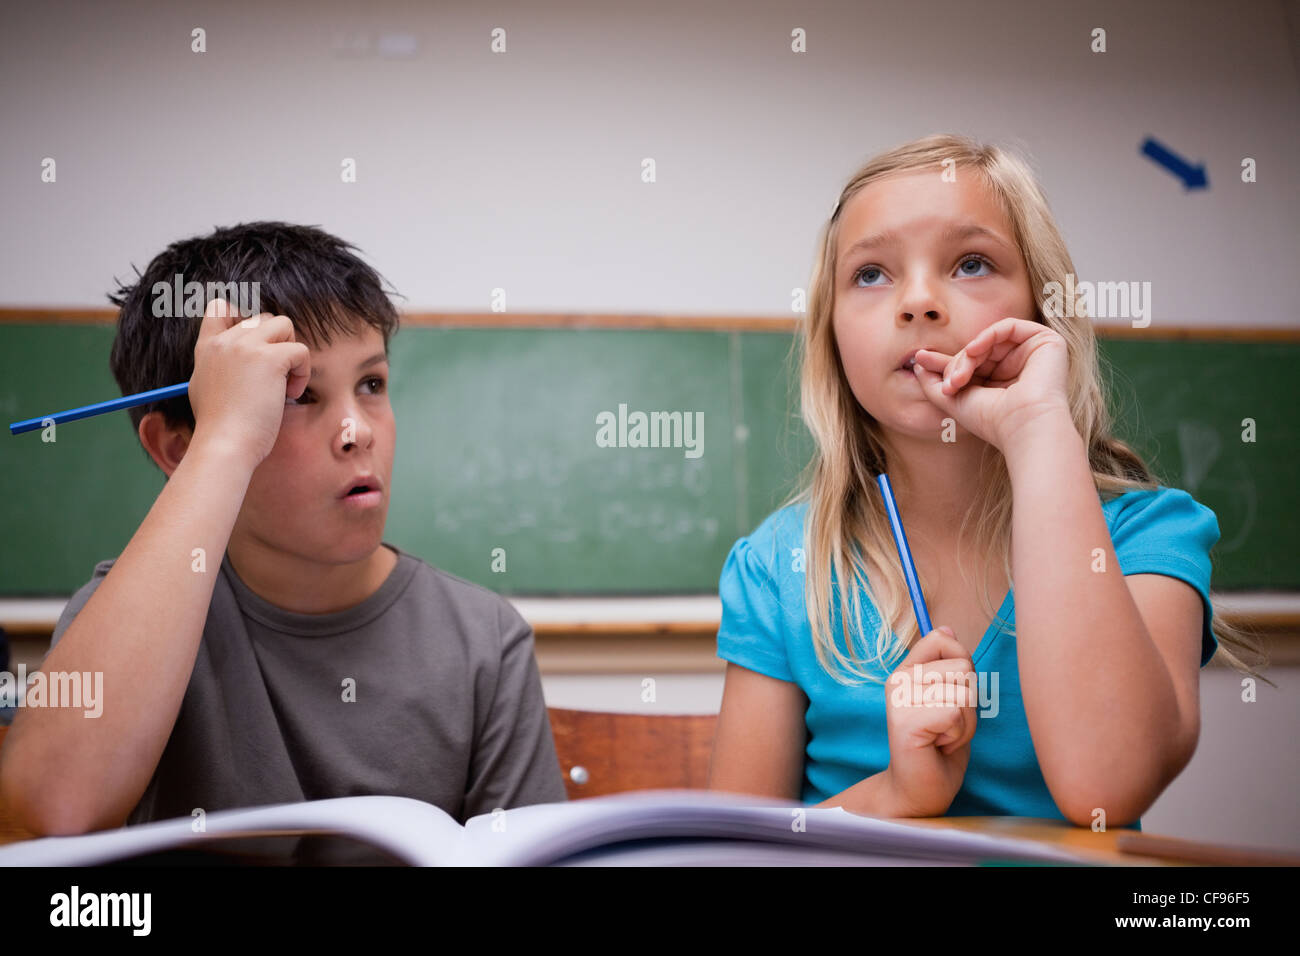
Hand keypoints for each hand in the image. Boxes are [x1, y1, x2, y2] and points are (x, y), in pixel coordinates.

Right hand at [187, 298, 311, 468]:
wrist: (224, 445)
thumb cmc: (220, 428)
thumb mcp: (205, 388)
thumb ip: (219, 366)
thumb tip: (241, 361)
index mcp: (207, 347)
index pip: (221, 307)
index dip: (244, 317)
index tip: (256, 346)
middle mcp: (225, 341)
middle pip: (263, 318)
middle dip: (276, 344)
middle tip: (274, 377)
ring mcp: (246, 347)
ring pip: (283, 324)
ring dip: (291, 352)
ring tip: (284, 383)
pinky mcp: (270, 358)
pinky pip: (300, 350)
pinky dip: (303, 372)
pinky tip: (290, 394)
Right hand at [883, 626, 977, 816]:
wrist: (918, 792)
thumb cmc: (937, 748)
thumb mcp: (950, 699)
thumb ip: (948, 667)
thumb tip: (946, 627)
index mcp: (906, 670)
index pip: (943, 639)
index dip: (962, 667)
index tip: (949, 697)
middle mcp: (898, 679)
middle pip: (962, 666)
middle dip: (969, 702)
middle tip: (947, 726)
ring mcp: (899, 699)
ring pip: (962, 691)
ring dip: (965, 722)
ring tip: (943, 737)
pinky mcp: (906, 721)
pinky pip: (955, 713)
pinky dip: (958, 735)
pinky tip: (939, 746)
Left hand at [910, 317, 1070, 451]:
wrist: (1023, 426)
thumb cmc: (991, 421)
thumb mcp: (953, 400)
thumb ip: (933, 382)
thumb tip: (918, 364)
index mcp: (1003, 384)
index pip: (970, 364)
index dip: (944, 362)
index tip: (918, 360)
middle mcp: (1020, 368)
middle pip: (978, 351)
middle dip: (955, 363)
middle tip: (947, 384)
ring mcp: (1034, 354)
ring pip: (989, 340)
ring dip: (967, 355)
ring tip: (958, 378)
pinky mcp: (1047, 342)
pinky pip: (1009, 327)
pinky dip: (987, 336)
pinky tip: (973, 351)